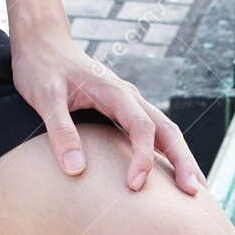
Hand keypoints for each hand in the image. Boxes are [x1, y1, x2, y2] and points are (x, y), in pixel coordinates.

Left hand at [9, 24, 207, 195]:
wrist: (40, 42)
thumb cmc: (40, 67)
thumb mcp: (44, 97)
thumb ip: (60, 130)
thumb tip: (76, 170)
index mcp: (113, 90)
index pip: (141, 126)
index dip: (143, 157)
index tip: (135, 185)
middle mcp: (127, 95)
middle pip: (166, 128)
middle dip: (182, 159)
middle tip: (193, 193)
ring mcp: (126, 101)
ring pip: (163, 129)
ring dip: (179, 156)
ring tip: (193, 189)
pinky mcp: (120, 108)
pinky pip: (151, 130)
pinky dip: (165, 150)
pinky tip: (168, 171)